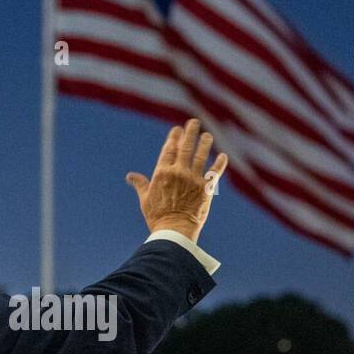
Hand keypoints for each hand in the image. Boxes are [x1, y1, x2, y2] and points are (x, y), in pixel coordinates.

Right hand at [125, 118, 227, 243]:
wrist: (175, 231)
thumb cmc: (157, 217)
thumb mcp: (145, 199)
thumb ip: (140, 184)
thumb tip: (130, 176)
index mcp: (162, 173)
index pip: (169, 149)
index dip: (174, 137)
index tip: (177, 129)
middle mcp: (178, 172)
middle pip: (185, 147)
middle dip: (190, 132)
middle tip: (194, 122)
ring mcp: (193, 179)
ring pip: (201, 155)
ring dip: (205, 143)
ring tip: (207, 135)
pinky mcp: (206, 188)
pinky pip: (214, 172)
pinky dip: (219, 163)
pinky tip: (222, 156)